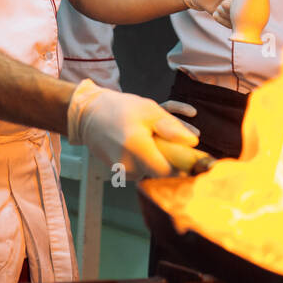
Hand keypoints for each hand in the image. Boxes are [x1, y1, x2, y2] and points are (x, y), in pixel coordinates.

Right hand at [68, 80, 199, 179]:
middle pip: (159, 173)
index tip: (188, 157)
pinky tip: (139, 146)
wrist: (89, 115)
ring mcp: (119, 170)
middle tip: (169, 144)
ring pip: (149, 173)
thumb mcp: (149, 110)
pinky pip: (139, 171)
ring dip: (155, 160)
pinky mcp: (115, 172)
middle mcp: (126, 163)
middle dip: (168, 160)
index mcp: (136, 147)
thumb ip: (171, 127)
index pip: (166, 171)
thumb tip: (193, 142)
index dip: (180, 166)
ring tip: (151, 141)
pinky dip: (144, 161)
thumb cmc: (121, 109)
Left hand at [184, 0, 268, 28]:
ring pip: (248, 15)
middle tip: (224, 3)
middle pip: (259, 0)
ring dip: (231, 14)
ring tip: (219, 7)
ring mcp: (244, 4)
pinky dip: (225, 20)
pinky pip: (237, 24)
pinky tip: (216, 13)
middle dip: (241, 5)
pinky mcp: (236, 16)